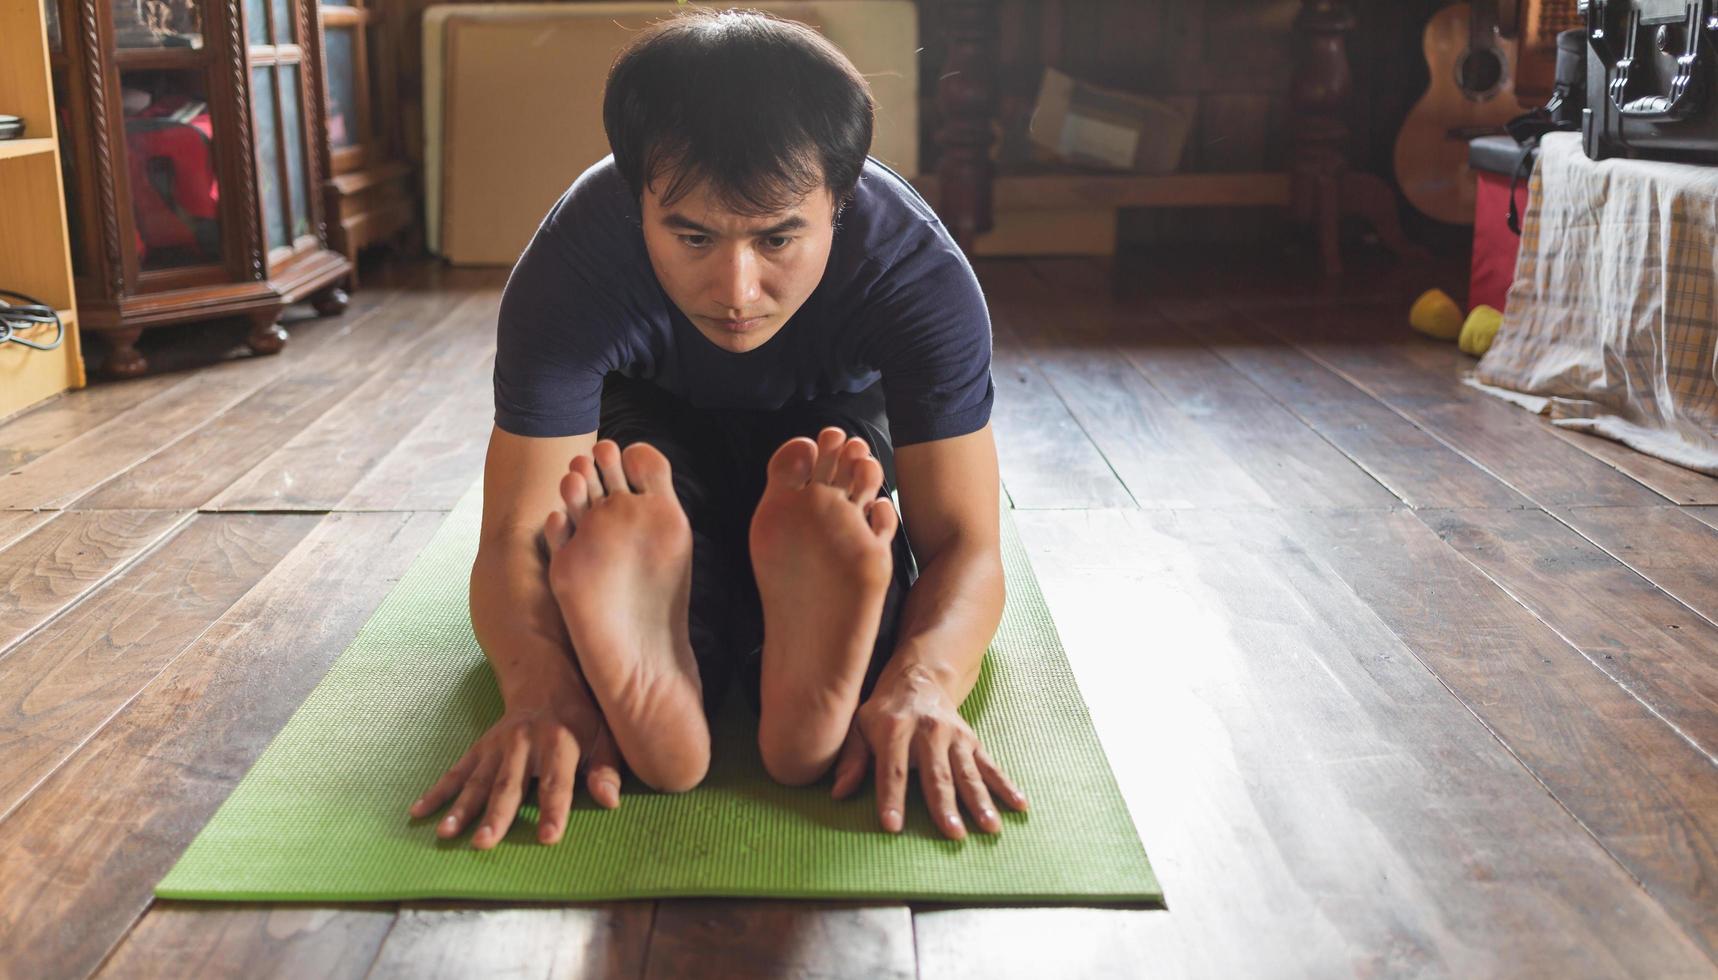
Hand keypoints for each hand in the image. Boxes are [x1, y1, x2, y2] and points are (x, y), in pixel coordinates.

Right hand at [407, 678, 622, 848]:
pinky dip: (437, 791)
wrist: (547, 680)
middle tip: (484, 843)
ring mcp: (497, 746)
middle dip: (496, 815)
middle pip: (509, 784)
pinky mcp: (480, 748)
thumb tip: (610, 801)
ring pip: (477, 780)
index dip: (554, 810)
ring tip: (445, 834)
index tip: (547, 838)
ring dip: (460, 808)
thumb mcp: (604, 738)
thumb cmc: (582, 718)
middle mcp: (524, 743)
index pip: (557, 782)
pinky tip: (418, 812)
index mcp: (559, 742)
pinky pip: (456, 771)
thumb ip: (605, 771)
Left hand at [830, 666, 1027, 838]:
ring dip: (981, 801)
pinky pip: (990, 765)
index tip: (893, 826)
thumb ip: (851, 758)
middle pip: (936, 774)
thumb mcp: (859, 726)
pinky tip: (1020, 805)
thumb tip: (839, 792)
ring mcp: (954, 736)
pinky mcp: (971, 741)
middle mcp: (928, 732)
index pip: (892, 769)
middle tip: (953, 834)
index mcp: (894, 729)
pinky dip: (1006, 786)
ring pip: (968, 773)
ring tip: (991, 828)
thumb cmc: (883, 710)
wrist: (919, 677)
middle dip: (945, 806)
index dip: (891, 797)